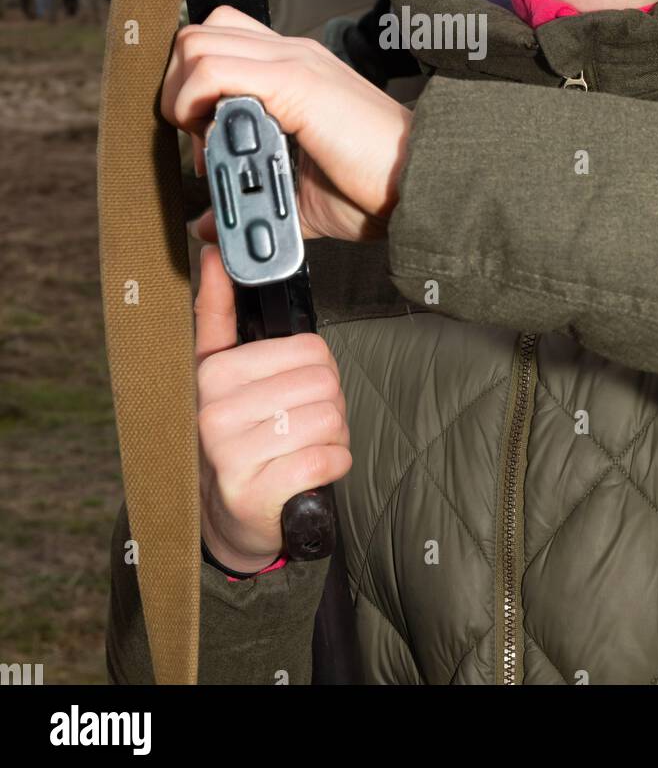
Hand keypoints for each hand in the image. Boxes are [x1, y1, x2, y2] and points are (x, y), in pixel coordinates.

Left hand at [161, 5, 412, 241]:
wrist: (421, 186)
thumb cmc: (374, 189)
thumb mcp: (300, 194)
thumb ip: (256, 200)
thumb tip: (210, 226)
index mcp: (295, 70)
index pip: (221, 40)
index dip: (195, 87)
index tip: (205, 145)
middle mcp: (291, 54)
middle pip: (199, 33)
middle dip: (179, 87)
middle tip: (199, 141)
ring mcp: (294, 61)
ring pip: (197, 44)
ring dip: (183, 96)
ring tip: (207, 142)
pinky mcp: (296, 81)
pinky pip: (214, 71)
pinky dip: (195, 104)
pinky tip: (216, 141)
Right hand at [195, 243, 351, 572]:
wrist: (225, 514)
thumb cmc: (234, 433)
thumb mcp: (218, 371)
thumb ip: (217, 312)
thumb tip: (213, 253)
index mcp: (213, 373)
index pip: (308, 348)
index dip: (319, 368)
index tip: (297, 385)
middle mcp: (216, 411)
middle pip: (324, 384)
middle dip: (329, 404)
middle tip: (303, 422)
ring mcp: (233, 455)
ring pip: (329, 419)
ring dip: (332, 435)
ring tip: (305, 445)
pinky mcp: (257, 493)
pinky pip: (329, 459)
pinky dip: (334, 463)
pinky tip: (310, 469)